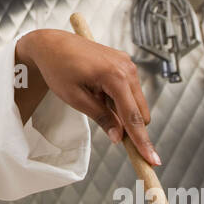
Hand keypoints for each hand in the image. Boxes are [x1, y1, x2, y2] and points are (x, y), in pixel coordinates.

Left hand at [21, 30, 158, 164]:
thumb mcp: (75, 98)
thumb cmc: (58, 67)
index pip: (133, 117)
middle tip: (113, 136)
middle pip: (140, 111)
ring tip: (93, 100)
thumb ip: (101, 117)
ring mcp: (127, 64)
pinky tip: (98, 93)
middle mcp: (127, 68)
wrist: (51, 43)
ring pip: (136, 102)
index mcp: (116, 76)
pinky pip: (129, 90)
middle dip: (131, 127)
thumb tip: (118, 137)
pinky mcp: (124, 63)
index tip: (152, 160)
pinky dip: (119, 100)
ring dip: (122, 111)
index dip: (142, 141)